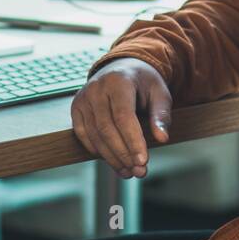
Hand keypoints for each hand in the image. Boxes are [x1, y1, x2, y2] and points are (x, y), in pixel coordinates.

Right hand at [71, 58, 171, 178]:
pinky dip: (97, 151)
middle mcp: (96, 88)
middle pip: (107, 129)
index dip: (133, 141)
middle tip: (139, 171)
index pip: (123, 116)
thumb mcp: (159, 93)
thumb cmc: (144, 83)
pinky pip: (84, 135)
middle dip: (123, 154)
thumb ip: (161, 115)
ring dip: (112, 157)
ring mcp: (83, 98)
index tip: (143, 161)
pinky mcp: (76, 108)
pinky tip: (114, 161)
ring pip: (94, 135)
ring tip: (129, 172)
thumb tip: (162, 139)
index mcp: (118, 81)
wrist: (122, 68)